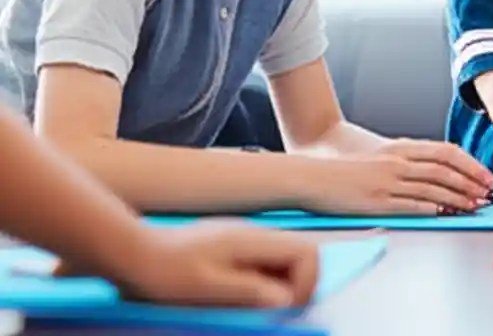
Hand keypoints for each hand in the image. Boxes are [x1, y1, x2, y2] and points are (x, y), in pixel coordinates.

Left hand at [57, 223, 318, 307]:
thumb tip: (285, 300)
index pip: (306, 254)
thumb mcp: (207, 287)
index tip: (285, 307)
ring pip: (279, 262)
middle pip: (297, 257)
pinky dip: (259, 282)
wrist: (130, 253)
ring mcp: (241, 239)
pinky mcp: (229, 247)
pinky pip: (260, 264)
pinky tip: (235, 295)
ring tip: (253, 307)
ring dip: (277, 286)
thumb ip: (250, 291)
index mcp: (252, 241)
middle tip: (273, 312)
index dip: (307, 283)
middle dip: (295, 286)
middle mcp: (253, 235)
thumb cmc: (164, 272)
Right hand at [306, 139, 492, 214]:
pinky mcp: (378, 202)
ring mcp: (388, 182)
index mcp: (400, 148)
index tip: (484, 174)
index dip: (469, 163)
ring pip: (433, 188)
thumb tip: (434, 172)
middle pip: (444, 170)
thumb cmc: (345, 169)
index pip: (444, 152)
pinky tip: (446, 213)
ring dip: (458, 198)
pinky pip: (411, 205)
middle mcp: (398, 162)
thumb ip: (406, 161)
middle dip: (470, 182)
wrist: (314, 176)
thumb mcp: (380, 156)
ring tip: (474, 206)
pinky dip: (432, 209)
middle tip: (488, 193)